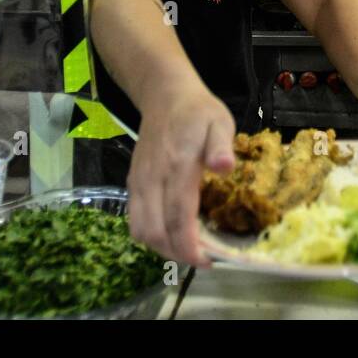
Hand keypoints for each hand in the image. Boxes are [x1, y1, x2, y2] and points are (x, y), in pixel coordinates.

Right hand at [127, 81, 234, 266]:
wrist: (164, 96)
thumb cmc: (198, 112)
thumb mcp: (220, 121)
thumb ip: (221, 145)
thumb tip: (224, 167)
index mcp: (177, 166)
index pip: (178, 217)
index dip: (190, 246)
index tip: (208, 261)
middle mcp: (153, 178)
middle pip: (155, 231)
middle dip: (177, 253)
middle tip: (202, 259)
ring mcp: (139, 181)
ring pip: (140, 229)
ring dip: (162, 247)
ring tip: (187, 250)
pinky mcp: (133, 182)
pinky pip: (135, 219)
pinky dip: (151, 235)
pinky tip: (171, 234)